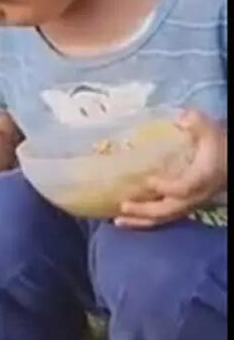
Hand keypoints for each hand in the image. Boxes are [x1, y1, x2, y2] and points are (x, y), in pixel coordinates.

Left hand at [115, 110, 226, 228]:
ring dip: (141, 221)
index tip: (149, 181)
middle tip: (123, 206)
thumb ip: (199, 125)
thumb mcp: (211, 133)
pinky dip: (145, 221)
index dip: (168, 187)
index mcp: (202, 178)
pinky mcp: (183, 206)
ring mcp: (189, 203)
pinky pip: (165, 218)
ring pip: (166, 218)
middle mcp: (195, 195)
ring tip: (118, 221)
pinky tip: (126, 220)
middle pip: (170, 209)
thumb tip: (185, 117)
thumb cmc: (218, 147)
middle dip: (146, 210)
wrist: (228, 163)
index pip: (185, 188)